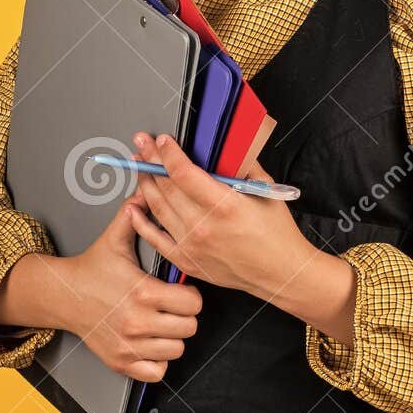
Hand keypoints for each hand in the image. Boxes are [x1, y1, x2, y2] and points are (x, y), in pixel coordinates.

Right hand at [60, 192, 202, 381]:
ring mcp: (129, 344)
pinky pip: (157, 371)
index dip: (190, 296)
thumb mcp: (114, 239)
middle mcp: (137, 321)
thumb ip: (134, 214)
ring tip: (161, 324)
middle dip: (184, 317)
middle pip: (189, 328)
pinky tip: (150, 343)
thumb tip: (145, 191)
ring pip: (176, 350)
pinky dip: (157, 361)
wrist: (62, 296)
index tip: (180, 291)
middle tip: (172, 308)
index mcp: (143, 291)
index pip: (192, 303)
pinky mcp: (120, 361)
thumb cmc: (92, 269)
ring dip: (172, 338)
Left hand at [126, 132, 317, 301]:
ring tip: (140, 167)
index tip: (162, 140)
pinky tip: (133, 206)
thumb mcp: (266, 191)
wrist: (279, 272)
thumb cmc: (276, 234)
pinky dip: (141, 221)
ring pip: (158, 208)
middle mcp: (204, 226)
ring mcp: (192, 245)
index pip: (183, 172)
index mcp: (224, 206)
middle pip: (166, 187)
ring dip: (145, 184)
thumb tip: (224, 147)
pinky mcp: (187, 261)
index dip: (169, 153)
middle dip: (151, 161)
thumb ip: (242, 166)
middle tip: (141, 145)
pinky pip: (155, 238)